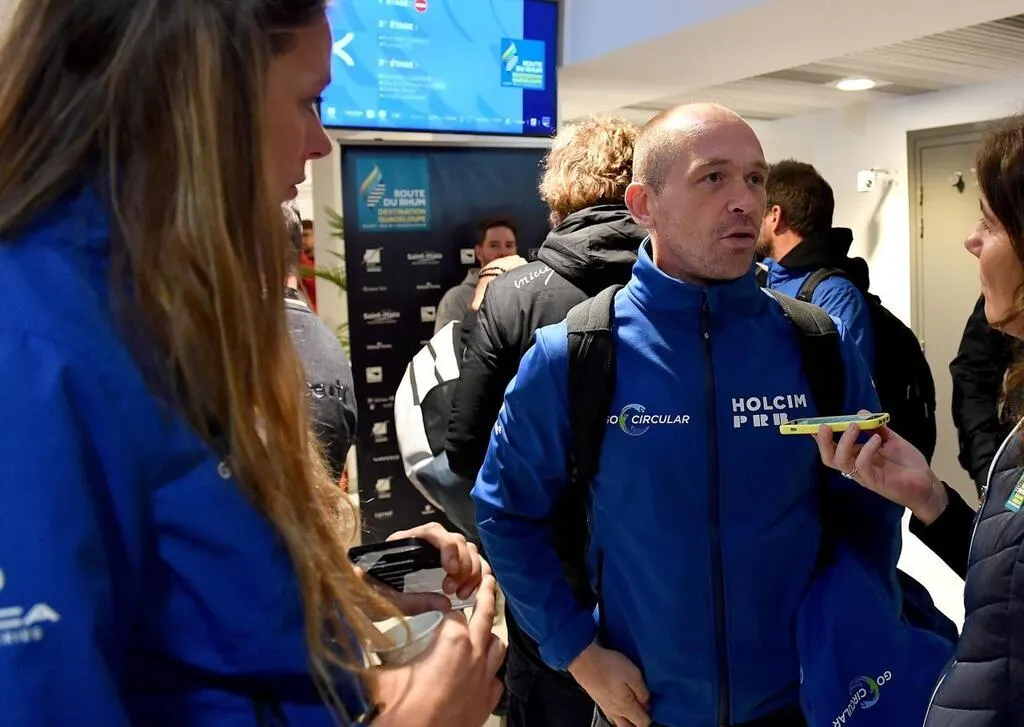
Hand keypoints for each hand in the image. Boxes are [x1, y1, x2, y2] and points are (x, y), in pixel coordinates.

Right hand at [370, 574, 504, 726]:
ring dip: (489, 635)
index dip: (446, 608)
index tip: (441, 605)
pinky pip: (496, 677)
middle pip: (486, 615)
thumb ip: (378, 652)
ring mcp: (486, 677)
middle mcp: (475, 653)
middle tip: (487, 579)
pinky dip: (489, 671)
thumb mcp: (384, 672)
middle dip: (485, 594)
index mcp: (452, 640)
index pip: (454, 613)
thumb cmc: (400, 706)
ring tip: (484, 628)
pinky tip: (480, 672)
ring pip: (498, 645)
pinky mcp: (489, 700)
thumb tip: (359, 637)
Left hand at [376, 523, 485, 614]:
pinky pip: (475, 563)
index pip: (434, 531)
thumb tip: (446, 603)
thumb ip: (413, 602)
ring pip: (469, 550)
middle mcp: (427, 543)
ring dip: (472, 572)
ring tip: (461, 594)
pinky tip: (469, 593)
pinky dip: (477, 576)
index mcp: (407, 541)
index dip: (447, 547)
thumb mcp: (387, 601)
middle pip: (456, 540)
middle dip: (462, 565)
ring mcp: (441, 554)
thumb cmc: (371, 596)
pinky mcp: (452, 566)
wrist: (368, 601)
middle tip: (452, 590)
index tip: (450, 569)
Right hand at [569, 643, 650, 726]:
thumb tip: (647, 703)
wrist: (584, 660)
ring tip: (634, 710)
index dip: (651, 716)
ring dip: (629, 721)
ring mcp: (606, 708)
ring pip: (620, 724)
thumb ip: (643, 692)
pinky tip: (620, 707)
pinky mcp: (600, 702)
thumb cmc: (610, 666)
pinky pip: (612, 717)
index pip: (643, 723)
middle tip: (644, 710)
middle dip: (639, 723)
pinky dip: (619, 717)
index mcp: (627, 707)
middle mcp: (616, 712)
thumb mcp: (633, 674)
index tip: (653, 704)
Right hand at [813, 411, 948, 524]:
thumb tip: (861, 412)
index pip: (833, 449)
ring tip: (855, 426)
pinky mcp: (875, 481)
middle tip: (825, 426)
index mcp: (856, 457)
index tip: (816, 424)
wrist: (927, 483)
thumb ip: (876, 427)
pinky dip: (866, 449)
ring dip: (845, 441)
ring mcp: (864, 475)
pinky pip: (862, 465)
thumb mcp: (891, 440)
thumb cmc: (907, 463)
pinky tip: (876, 439)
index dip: (821, 438)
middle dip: (824, 442)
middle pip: (829, 458)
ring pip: (841, 461)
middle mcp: (856, 466)